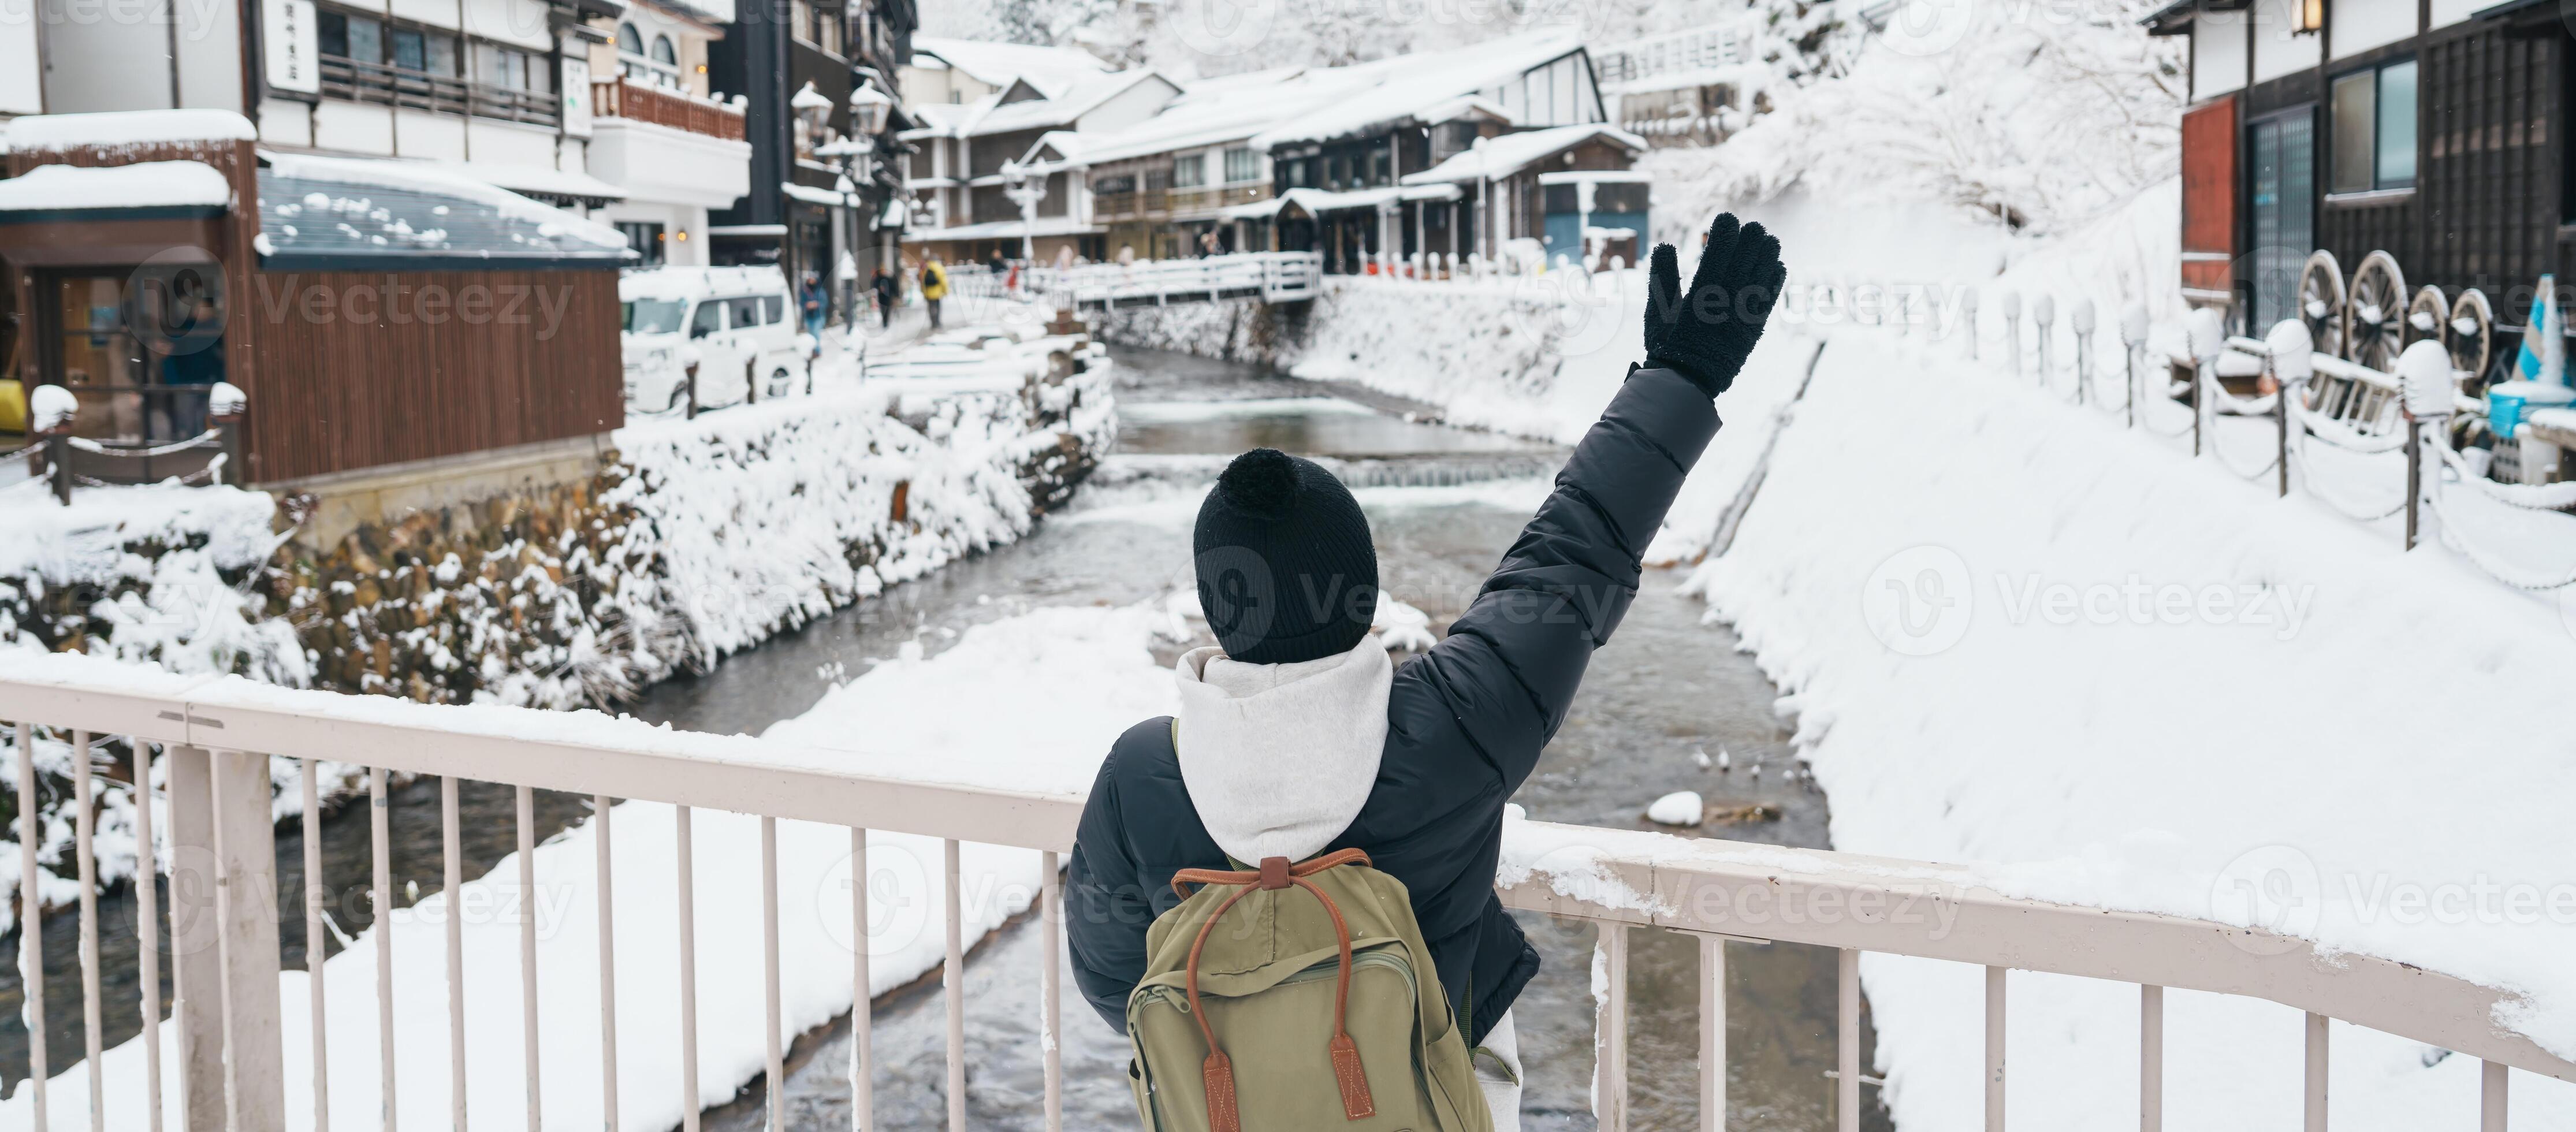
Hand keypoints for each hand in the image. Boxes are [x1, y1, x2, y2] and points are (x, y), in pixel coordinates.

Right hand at [1644, 213, 1785, 396]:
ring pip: (1765, 271)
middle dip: (1751, 237)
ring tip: (1768, 240)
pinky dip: (1776, 277)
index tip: (1726, 219)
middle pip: (1748, 255)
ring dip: (1768, 252)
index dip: (1725, 230)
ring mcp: (1745, 310)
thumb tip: (1664, 246)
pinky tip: (1777, 264)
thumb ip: (1662, 277)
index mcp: (1702, 291)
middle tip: (1751, 228)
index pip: (1720, 250)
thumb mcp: (1656, 312)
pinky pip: (1772, 294)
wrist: (1691, 381)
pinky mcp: (1756, 323)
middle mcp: (1728, 297)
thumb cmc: (1669, 345)